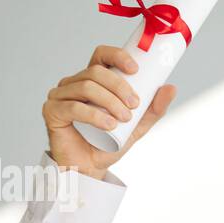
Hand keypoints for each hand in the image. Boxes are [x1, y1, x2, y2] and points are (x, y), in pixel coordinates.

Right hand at [42, 45, 177, 180]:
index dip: (117, 56)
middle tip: (134, 105)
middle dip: (119, 86)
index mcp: (93, 79)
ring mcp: (60, 95)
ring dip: (109, 101)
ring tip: (123, 119)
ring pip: (86, 87)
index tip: (136, 70)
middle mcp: (74, 83)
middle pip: (96, 72)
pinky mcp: (52, 111)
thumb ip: (153, 109)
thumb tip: (171, 87)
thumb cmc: (110, 143)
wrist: (91, 167)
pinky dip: (94, 115)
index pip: (102, 55)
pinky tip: (109, 125)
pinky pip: (73, 107)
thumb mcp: (137, 125)